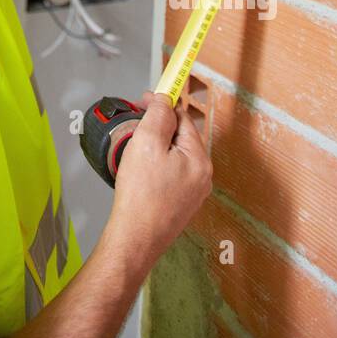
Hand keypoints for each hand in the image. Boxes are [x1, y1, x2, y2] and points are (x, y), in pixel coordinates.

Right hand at [107, 90, 212, 263]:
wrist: (135, 238)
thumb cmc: (141, 194)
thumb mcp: (147, 143)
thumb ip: (159, 116)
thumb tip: (165, 99)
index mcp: (200, 159)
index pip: (183, 118)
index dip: (162, 105)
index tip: (143, 100)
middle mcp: (202, 176)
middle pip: (181, 137)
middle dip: (158, 127)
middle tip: (134, 125)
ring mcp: (193, 193)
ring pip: (175, 156)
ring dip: (157, 146)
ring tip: (133, 150)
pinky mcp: (180, 205)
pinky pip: (171, 175)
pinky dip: (156, 166)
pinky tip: (140, 173)